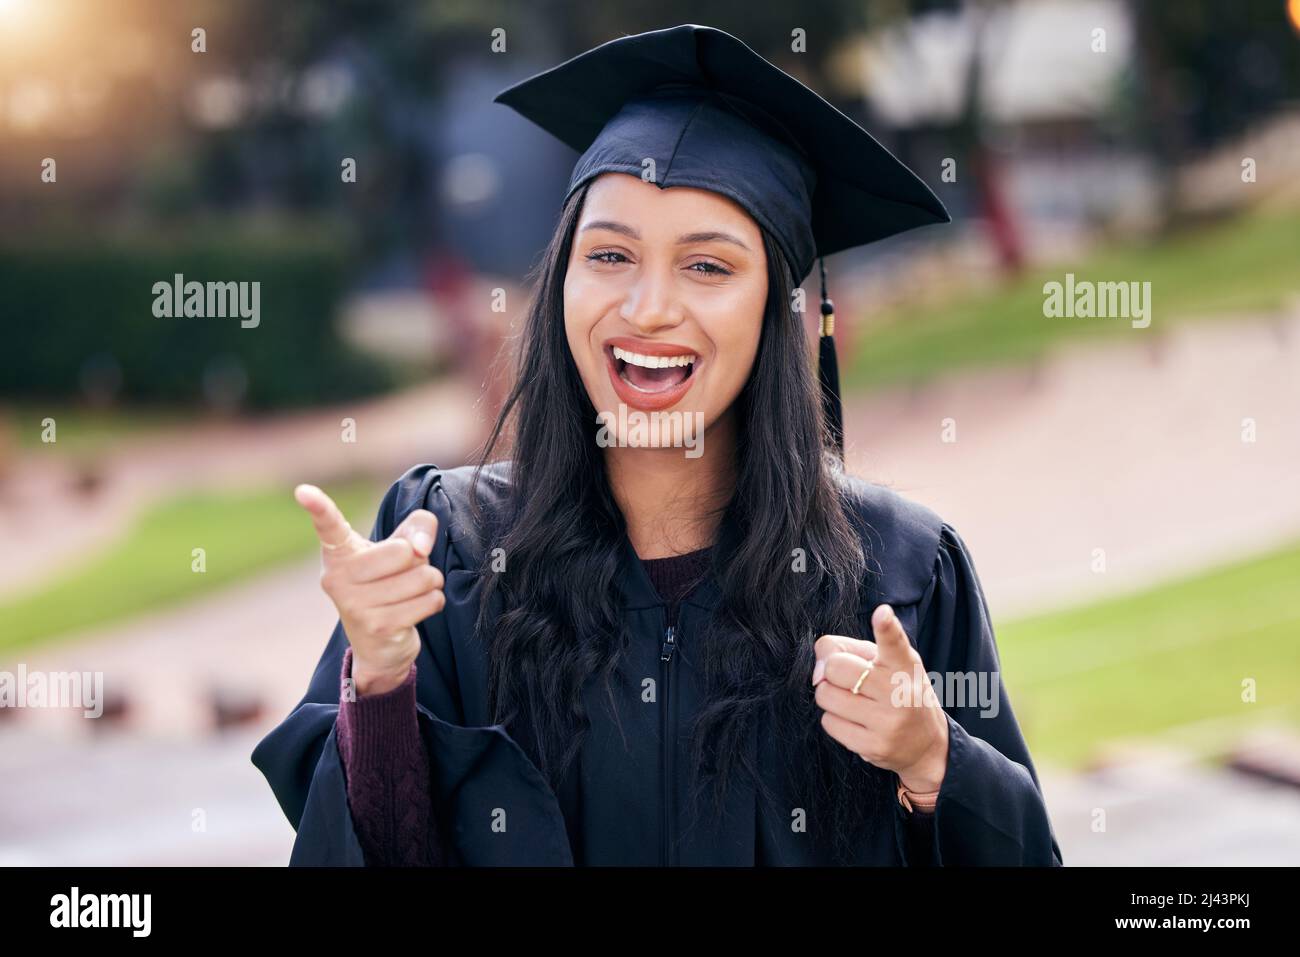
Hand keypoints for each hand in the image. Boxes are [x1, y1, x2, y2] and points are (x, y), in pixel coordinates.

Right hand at [295, 484, 445, 695]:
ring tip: (410, 592)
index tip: (303, 491)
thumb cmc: (390, 582)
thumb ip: (419, 526)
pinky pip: (429, 601)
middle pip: (405, 551)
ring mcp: (354, 605)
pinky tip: (414, 610)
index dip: (319, 506)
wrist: (379, 645)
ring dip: (430, 583)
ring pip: (423, 577)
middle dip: (420, 561)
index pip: (328, 525)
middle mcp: (337, 577)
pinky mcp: (376, 627)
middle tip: (403, 574)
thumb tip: (419, 548)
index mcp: (339, 553)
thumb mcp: (403, 546)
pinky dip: (434, 602)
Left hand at [812, 604, 948, 792]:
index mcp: (905, 665)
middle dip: (833, 670)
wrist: (926, 744)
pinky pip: (829, 723)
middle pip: (836, 667)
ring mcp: (887, 722)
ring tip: (852, 699)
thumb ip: (851, 649)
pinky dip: (835, 719)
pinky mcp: (873, 747)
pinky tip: (855, 720)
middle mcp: (899, 692)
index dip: (886, 627)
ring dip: (830, 694)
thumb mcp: (890, 663)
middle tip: (847, 679)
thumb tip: (818, 665)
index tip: (882, 614)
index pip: (894, 642)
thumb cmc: (899, 691)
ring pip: (826, 695)